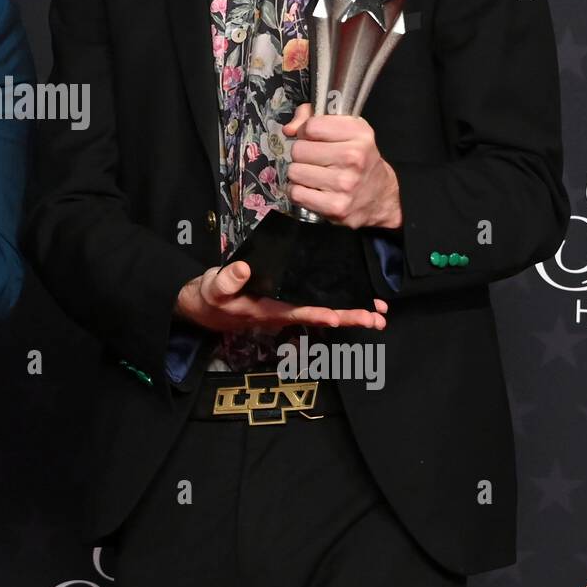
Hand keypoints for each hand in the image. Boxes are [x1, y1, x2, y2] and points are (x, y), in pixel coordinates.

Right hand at [175, 259, 387, 331]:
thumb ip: (227, 280)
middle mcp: (284, 312)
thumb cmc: (211, 297)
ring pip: (324, 311)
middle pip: (321, 315)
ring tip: (377, 313)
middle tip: (378, 318)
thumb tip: (244, 268)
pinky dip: (339, 303)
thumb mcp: (213, 288)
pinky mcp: (289, 301)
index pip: (298, 312)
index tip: (338, 316)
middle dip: (350, 317)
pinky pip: (318, 304)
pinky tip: (354, 301)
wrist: (208, 307)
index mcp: (269, 310)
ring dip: (351, 313)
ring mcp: (289, 308)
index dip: (317, 314)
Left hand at [283, 103, 401, 229]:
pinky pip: (296, 193)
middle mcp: (354, 157)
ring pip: (294, 172)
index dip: (307, 132)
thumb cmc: (358, 160)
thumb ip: (312, 118)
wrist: (380, 197)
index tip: (314, 139)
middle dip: (303, 154)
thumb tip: (289, 130)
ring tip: (315, 176)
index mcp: (359, 134)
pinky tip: (312, 190)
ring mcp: (345, 184)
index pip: (311, 126)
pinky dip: (298, 192)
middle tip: (317, 160)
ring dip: (300, 174)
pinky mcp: (335, 206)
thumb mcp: (346, 130)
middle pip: (299, 149)